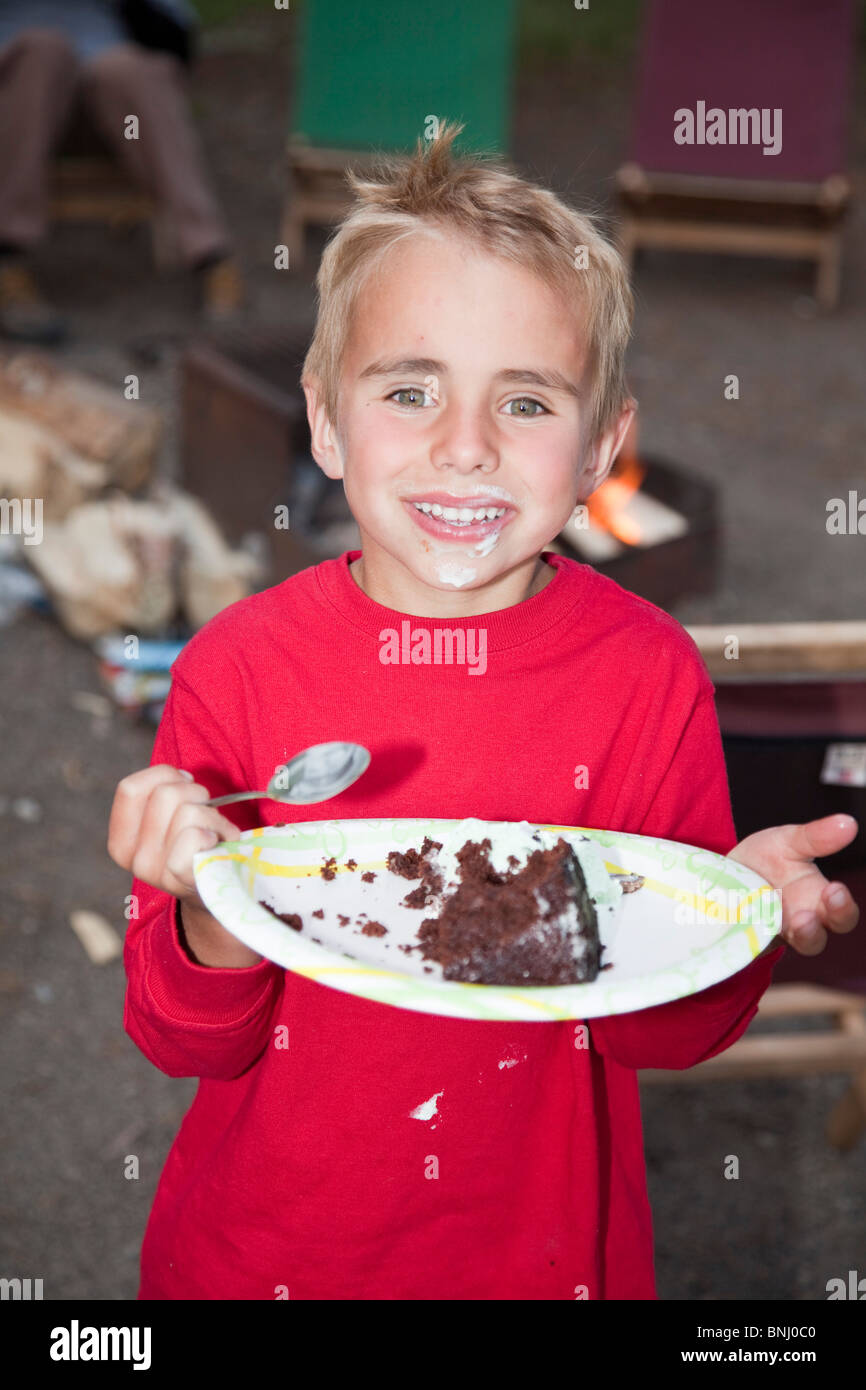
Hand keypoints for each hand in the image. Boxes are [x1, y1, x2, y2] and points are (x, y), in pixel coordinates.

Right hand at [107, 764, 239, 904]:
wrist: (214, 890)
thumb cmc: (194, 847)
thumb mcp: (168, 822)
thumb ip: (160, 796)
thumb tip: (182, 776)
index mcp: (122, 841)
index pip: (130, 788)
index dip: (164, 776)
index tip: (184, 785)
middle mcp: (133, 859)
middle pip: (165, 794)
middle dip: (195, 793)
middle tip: (204, 813)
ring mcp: (156, 871)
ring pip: (187, 811)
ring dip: (213, 814)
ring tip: (216, 831)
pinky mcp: (183, 878)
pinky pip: (194, 835)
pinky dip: (218, 830)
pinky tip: (219, 843)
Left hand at [728, 814, 859, 955]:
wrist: (727, 868)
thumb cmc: (768, 858)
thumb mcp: (790, 841)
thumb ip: (817, 837)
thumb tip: (849, 822)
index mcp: (817, 901)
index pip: (841, 914)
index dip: (842, 907)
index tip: (834, 889)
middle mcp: (799, 923)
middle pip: (815, 939)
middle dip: (814, 930)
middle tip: (806, 916)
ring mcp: (770, 932)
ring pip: (778, 947)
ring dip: (785, 938)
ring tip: (787, 924)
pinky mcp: (744, 936)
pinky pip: (748, 942)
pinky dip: (747, 932)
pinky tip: (741, 917)